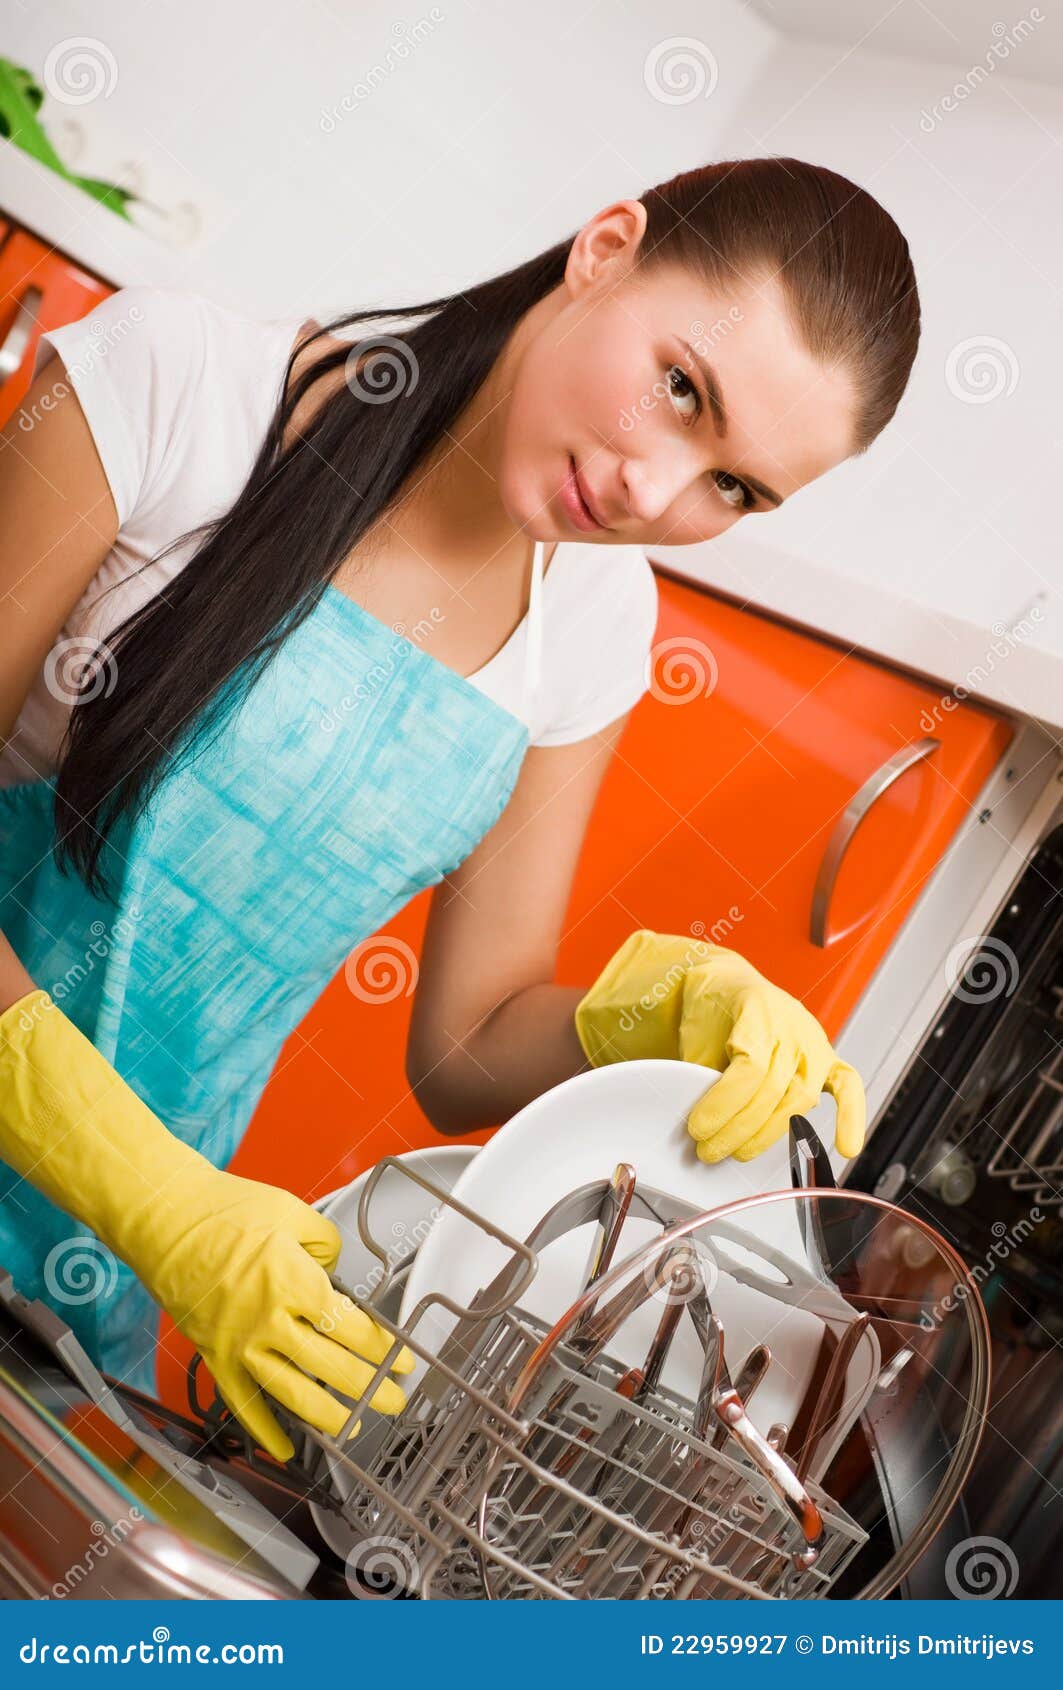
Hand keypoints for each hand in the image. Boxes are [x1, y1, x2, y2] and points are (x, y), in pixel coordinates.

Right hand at [142, 1166, 413, 1461]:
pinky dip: (265, 1432)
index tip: (401, 1360)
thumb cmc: (227, 1210)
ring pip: (292, 1395)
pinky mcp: (215, 1357)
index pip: (352, 1328)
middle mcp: (269, 1321)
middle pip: (331, 1367)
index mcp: (295, 1282)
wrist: (167, 1221)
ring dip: (329, 1417)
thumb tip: (337, 1273)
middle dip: (370, 1388)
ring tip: (355, 1426)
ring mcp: (240, 1344)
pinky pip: (243, 1404)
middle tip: (394, 1400)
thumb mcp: (294, 1212)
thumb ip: (327, 1245)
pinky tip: (286, 1449)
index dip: (383, 1349)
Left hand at [574, 930, 865, 1162]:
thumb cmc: (711, 1008)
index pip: (749, 1067)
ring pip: (797, 1100)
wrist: (728, 985)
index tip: (698, 1127)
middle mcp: (793, 1026)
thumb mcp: (696, 1032)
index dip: (723, 1103)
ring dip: (766, 1134)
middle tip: (706, 1149)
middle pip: (771, 1090)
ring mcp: (813, 1043)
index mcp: (757, 1009)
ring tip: (736, 1153)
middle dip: (736, 1127)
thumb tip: (702, 1122)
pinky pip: (847, 1086)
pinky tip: (846, 1146)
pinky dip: (851, 1117)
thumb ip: (702, 1074)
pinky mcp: (827, 1060)